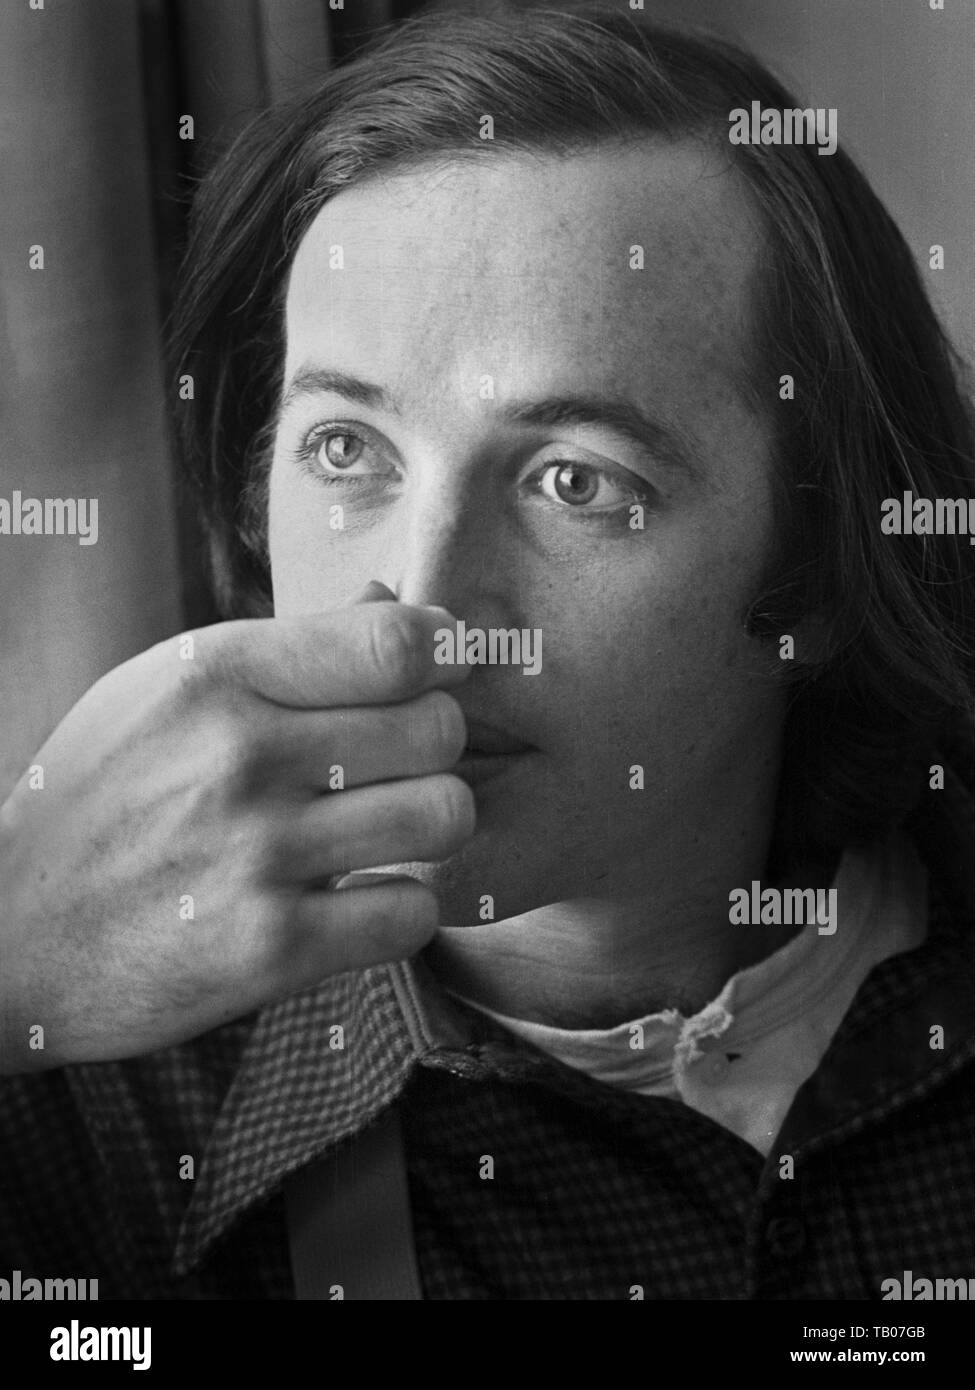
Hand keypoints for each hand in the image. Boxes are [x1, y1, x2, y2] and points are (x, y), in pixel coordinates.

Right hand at [0, 585, 472, 1071]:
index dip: (443, 657)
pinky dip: (399, 910)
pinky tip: (359, 902)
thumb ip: (288, 648)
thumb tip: (397, 604)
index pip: (395, 644)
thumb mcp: (164, 690)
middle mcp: (240, 754)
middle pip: (438, 729)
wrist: (7, 932)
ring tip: (385, 834)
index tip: (437, 677)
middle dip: (435, 748)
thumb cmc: (101, 797)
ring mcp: (256, 854)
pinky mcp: (269, 951)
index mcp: (215, 673)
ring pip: (443, 816)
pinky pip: (412, 914)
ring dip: (428, 828)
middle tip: (396, 769)